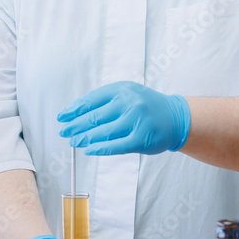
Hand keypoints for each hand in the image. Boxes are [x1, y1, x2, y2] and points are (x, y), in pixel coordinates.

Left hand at [57, 81, 190, 154]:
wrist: (176, 117)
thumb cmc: (147, 107)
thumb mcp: (128, 94)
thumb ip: (106, 101)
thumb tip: (78, 114)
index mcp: (122, 89)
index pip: (91, 100)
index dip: (74, 110)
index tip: (62, 117)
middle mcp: (128, 102)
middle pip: (94, 116)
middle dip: (75, 126)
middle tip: (64, 132)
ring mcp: (136, 121)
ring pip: (103, 132)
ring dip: (84, 138)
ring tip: (73, 141)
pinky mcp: (141, 138)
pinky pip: (116, 146)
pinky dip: (100, 148)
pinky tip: (88, 150)